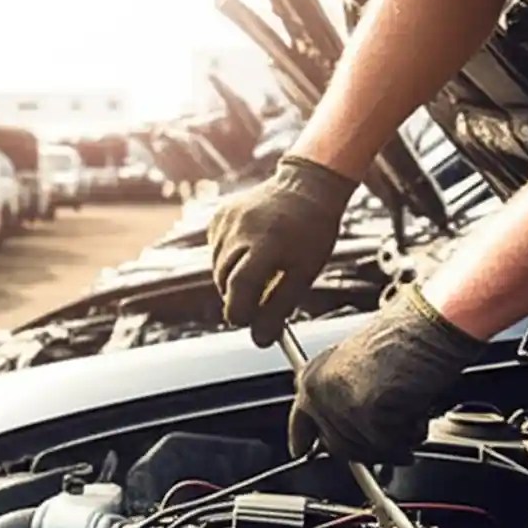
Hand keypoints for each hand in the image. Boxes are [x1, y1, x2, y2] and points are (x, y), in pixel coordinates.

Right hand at [209, 156, 357, 346]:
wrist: (306, 186)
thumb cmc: (312, 232)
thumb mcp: (305, 272)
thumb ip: (280, 307)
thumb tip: (260, 340)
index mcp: (268, 243)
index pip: (240, 286)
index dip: (239, 311)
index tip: (245, 322)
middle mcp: (241, 229)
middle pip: (225, 280)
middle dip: (237, 296)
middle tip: (257, 299)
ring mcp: (227, 220)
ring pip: (217, 267)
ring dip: (232, 278)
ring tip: (258, 269)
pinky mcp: (219, 215)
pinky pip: (216, 250)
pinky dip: (228, 258)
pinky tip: (248, 250)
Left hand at [288, 284, 487, 462]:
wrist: (426, 324)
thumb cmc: (403, 337)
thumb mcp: (359, 366)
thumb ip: (342, 397)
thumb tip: (347, 430)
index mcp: (314, 375)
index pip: (300, 421)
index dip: (303, 440)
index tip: (301, 451)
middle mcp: (320, 390)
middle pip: (337, 445)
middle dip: (368, 449)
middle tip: (393, 442)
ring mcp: (340, 403)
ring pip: (365, 449)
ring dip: (394, 442)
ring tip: (411, 419)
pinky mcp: (366, 414)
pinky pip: (389, 445)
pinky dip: (410, 435)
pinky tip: (418, 413)